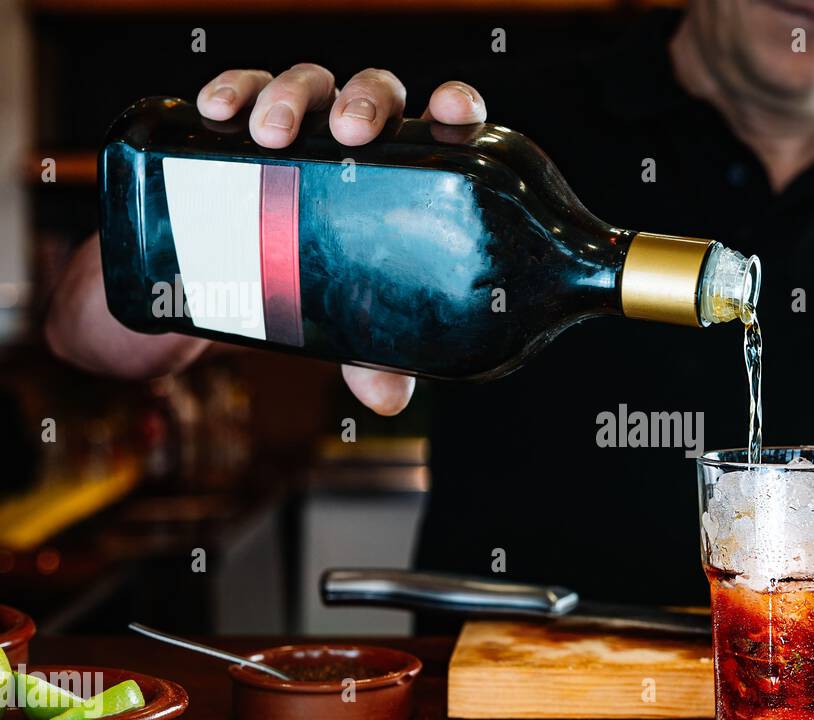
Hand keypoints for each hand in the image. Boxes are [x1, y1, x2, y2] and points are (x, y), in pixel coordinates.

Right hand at [196, 65, 487, 414]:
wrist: (235, 276)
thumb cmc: (322, 285)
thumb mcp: (350, 321)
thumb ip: (376, 355)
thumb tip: (387, 400)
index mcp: (409, 168)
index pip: (442, 121)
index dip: (454, 104)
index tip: (452, 112)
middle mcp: (361, 134)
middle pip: (375, 92)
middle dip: (365, 103)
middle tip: (351, 136)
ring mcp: (303, 121)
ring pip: (308, 82)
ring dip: (291, 96)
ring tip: (271, 136)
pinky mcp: (241, 121)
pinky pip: (239, 89)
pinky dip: (230, 90)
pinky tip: (216, 113)